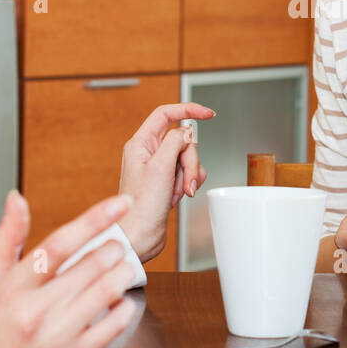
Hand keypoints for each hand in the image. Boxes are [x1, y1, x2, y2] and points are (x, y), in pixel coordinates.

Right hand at [0, 190, 142, 347]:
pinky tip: (119, 301)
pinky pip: (114, 323)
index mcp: (15, 286)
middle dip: (114, 249)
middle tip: (116, 247)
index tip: (121, 203)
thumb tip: (17, 198)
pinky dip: (124, 306)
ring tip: (121, 269)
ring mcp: (57, 335)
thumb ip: (8, 238)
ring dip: (123, 273)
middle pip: (91, 264)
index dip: (95, 218)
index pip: (60, 242)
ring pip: (107, 290)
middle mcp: (34, 310)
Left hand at [118, 102, 213, 261]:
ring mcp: (158, 168)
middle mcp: (148, 153)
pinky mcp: (167, 182)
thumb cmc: (140, 207)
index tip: (207, 114)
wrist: (139, 237)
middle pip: (182, 140)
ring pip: (188, 158)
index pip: (166, 114)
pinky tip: (179, 196)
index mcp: (140, 144)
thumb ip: (175, 142)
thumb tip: (187, 131)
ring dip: (189, 175)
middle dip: (189, 160)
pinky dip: (188, 184)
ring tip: (178, 192)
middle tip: (184, 179)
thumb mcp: (160, 167)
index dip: (188, 110)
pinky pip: (188, 173)